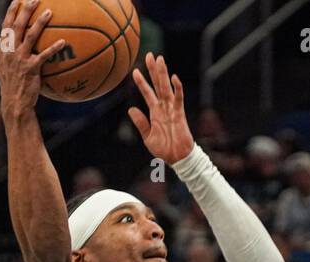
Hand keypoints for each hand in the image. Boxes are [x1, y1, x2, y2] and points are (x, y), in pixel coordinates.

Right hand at [0, 0, 64, 118]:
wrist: (14, 104)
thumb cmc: (11, 87)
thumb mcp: (1, 68)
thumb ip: (2, 53)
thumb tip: (0, 41)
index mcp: (3, 49)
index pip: (6, 26)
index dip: (11, 12)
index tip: (17, 0)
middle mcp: (9, 52)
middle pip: (17, 25)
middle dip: (25, 10)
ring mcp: (19, 59)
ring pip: (30, 36)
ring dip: (40, 22)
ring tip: (50, 12)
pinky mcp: (31, 69)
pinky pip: (44, 55)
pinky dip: (53, 48)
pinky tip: (63, 42)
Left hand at [128, 52, 194, 166]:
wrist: (177, 159)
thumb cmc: (164, 149)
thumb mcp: (147, 136)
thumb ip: (140, 123)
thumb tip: (130, 110)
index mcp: (155, 112)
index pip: (147, 93)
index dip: (141, 82)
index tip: (134, 71)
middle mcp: (163, 107)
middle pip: (157, 85)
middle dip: (153, 70)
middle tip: (149, 55)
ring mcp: (172, 109)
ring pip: (166, 87)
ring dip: (163, 74)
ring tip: (159, 59)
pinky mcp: (180, 114)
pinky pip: (178, 98)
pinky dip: (177, 88)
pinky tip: (174, 78)